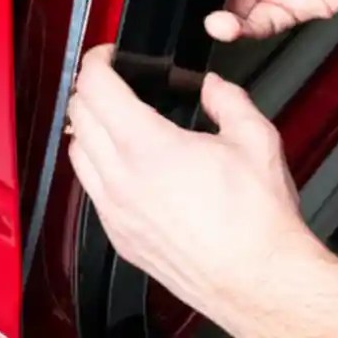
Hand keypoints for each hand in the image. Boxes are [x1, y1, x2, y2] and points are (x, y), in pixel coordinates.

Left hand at [66, 45, 323, 330]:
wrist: (260, 281)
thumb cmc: (258, 223)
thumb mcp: (255, 138)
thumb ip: (228, 100)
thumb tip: (213, 87)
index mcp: (147, 147)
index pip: (95, 87)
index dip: (98, 60)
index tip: (110, 56)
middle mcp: (120, 179)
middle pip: (78, 115)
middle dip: (92, 89)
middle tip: (115, 82)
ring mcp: (115, 211)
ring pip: (76, 153)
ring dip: (89, 128)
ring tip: (116, 120)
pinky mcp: (119, 236)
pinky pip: (90, 190)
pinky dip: (97, 167)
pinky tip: (125, 165)